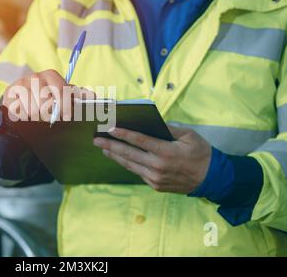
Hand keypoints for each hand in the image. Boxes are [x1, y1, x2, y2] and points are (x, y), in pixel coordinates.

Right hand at [2, 69, 94, 121]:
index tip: (67, 116)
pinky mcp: (8, 94)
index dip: (66, 107)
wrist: (19, 97)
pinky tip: (25, 114)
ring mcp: (20, 84)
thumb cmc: (45, 97)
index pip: (62, 92)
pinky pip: (19, 112)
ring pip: (33, 110)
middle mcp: (35, 77)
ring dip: (35, 117)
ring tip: (36, 115)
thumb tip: (94, 97)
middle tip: (48, 116)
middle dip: (48, 114)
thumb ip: (77, 95)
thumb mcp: (61, 94)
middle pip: (46, 103)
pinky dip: (23, 117)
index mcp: (51, 75)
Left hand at [93, 126, 211, 193]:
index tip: (109, 128)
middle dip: (110, 146)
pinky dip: (127, 164)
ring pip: (130, 165)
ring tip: (103, 148)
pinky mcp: (155, 185)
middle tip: (96, 140)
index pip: (139, 141)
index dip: (123, 134)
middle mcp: (158, 166)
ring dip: (115, 156)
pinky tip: (119, 157)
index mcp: (166, 152)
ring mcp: (155, 178)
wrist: (211, 179)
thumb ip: (169, 129)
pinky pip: (137, 172)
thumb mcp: (190, 136)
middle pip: (129, 154)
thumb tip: (152, 123)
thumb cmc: (201, 153)